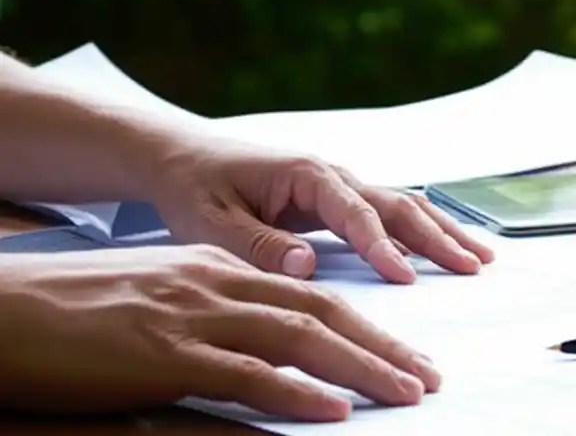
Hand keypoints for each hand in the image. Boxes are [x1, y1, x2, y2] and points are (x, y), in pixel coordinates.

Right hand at [0, 246, 437, 420]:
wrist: (3, 311)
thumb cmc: (71, 314)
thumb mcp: (156, 300)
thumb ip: (212, 318)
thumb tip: (261, 353)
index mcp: (216, 268)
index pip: (310, 297)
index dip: (365, 327)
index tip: (405, 355)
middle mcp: (215, 283)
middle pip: (321, 312)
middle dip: (384, 345)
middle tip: (429, 377)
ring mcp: (191, 315)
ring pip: (299, 339)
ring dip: (362, 367)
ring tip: (407, 392)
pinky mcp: (163, 353)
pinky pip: (246, 374)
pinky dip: (296, 392)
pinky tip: (334, 410)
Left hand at [143, 134, 493, 283]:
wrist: (183, 158)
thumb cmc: (195, 186)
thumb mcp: (211, 221)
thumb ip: (258, 244)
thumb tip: (306, 266)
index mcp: (306, 174)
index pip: (355, 213)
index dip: (381, 247)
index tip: (405, 278)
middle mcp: (333, 175)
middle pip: (398, 205)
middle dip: (438, 237)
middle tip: (473, 266)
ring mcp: (340, 186)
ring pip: (404, 206)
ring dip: (443, 231)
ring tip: (482, 256)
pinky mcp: (339, 201)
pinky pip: (390, 213)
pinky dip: (425, 229)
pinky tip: (448, 245)